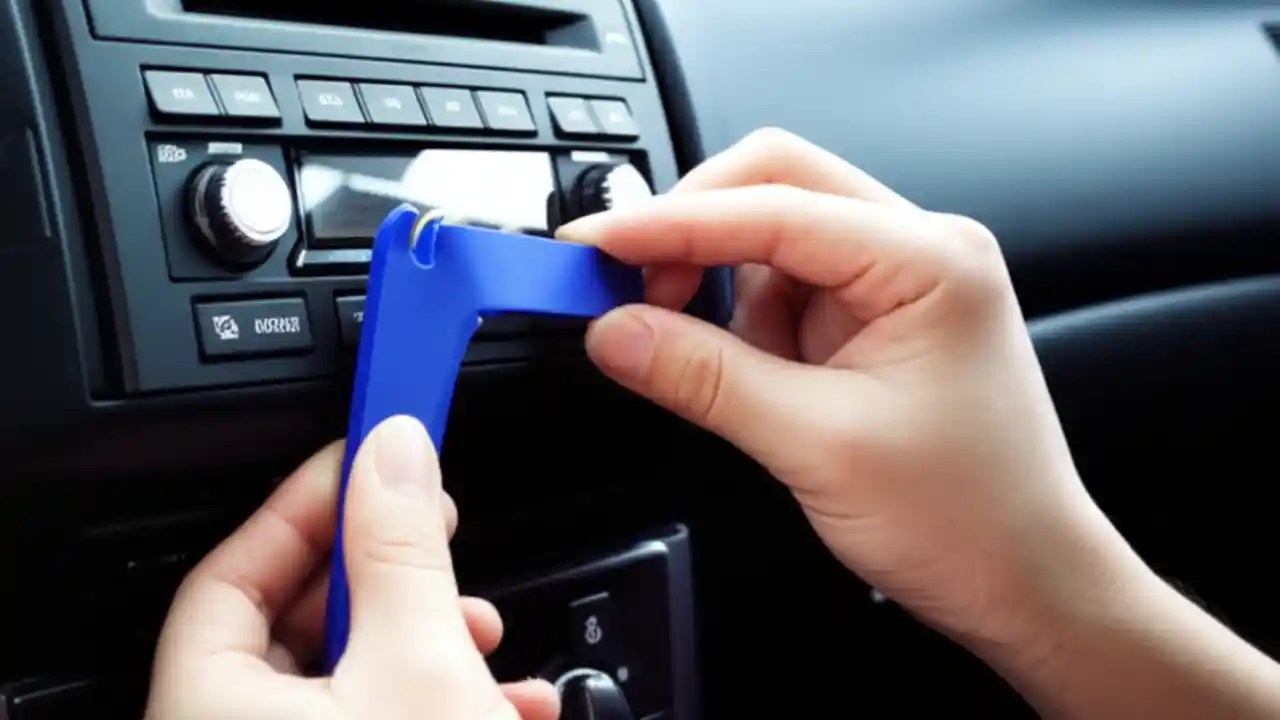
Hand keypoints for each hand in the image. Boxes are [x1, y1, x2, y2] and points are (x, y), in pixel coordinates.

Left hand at [145, 416, 559, 719]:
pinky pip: (374, 718)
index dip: (307, 504)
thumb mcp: (418, 660)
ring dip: (426, 638)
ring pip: (347, 673)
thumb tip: (395, 452)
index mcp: (207, 708)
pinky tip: (499, 697)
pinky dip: (432, 695)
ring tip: (483, 632)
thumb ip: (402, 548)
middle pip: (295, 619)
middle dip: (387, 576)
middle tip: (435, 531)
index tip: (369, 463)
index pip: (231, 571)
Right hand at [558, 128, 1135, 656]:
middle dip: (693, 232)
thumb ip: (705, 378)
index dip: (671, 222)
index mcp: (928, 259)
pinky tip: (749, 376)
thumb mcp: (818, 446)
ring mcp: (897, 284)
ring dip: (717, 286)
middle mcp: (918, 251)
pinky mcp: (874, 321)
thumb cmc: (967, 518)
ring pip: (771, 238)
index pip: (774, 205)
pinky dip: (743, 323)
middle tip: (626, 287)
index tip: (593, 247)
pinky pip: (785, 291)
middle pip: (775, 187)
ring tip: (703, 362)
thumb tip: (615, 330)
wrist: (1024, 580)